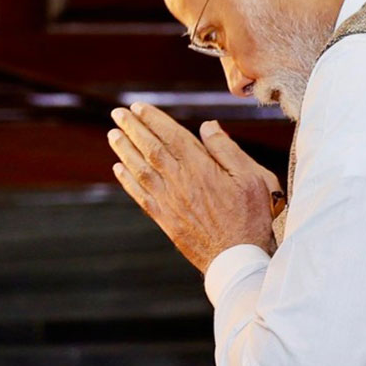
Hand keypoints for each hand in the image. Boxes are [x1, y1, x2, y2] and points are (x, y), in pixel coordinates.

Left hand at [108, 102, 280, 272]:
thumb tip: (206, 126)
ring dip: (124, 150)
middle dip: (132, 128)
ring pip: (140, 170)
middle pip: (150, 148)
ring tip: (113, 135)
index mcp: (201, 167)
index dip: (152, 119)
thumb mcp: (252, 176)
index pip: (171, 135)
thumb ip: (226, 149)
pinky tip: (118, 169)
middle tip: (117, 113)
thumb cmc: (251, 216)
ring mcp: (169, 202)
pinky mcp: (165, 220)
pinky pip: (140, 195)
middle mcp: (179, 181)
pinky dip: (127, 180)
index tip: (138, 107)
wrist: (237, 259)